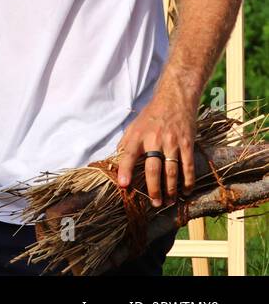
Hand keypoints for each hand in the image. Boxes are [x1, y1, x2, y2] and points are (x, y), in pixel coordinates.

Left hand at [115, 86, 198, 207]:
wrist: (175, 99)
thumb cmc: (151, 115)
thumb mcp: (134, 125)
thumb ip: (126, 143)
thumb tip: (115, 161)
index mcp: (138, 136)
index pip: (128, 154)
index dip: (125, 170)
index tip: (123, 185)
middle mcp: (154, 140)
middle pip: (153, 169)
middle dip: (153, 189)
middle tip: (154, 203)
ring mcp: (172, 143)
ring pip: (171, 171)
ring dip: (170, 189)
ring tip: (168, 202)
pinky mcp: (187, 144)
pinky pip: (187, 166)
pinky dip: (188, 181)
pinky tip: (186, 192)